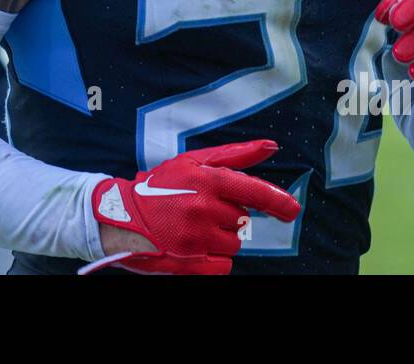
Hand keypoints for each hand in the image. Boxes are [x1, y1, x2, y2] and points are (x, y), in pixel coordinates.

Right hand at [83, 139, 301, 274]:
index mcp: (206, 181)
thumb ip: (235, 155)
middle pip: (242, 220)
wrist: (120, 218)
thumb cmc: (160, 187)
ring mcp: (196, 239)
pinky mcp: (191, 264)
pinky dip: (214, 258)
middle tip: (201, 210)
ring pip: (234, 243)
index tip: (293, 210)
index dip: (278, 202)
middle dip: (228, 216)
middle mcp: (203, 209)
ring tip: (194, 227)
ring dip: (221, 237)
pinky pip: (224, 266)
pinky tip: (194, 246)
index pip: (254, 192)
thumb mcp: (193, 162)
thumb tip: (272, 146)